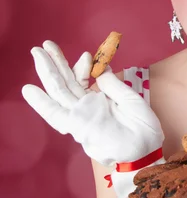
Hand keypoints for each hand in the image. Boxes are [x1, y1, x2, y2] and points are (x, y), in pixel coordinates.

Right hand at [21, 40, 163, 165]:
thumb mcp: (131, 100)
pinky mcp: (78, 126)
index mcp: (100, 101)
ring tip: (36, 53)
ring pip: (59, 91)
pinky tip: (29, 90)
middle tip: (44, 45)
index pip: (83, 80)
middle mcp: (87, 108)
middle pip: (66, 82)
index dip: (81, 66)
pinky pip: (56, 114)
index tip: (88, 55)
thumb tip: (101, 68)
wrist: (146, 152)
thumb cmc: (143, 129)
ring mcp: (81, 116)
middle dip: (55, 63)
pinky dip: (42, 103)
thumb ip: (113, 85)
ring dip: (47, 72)